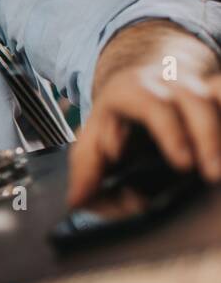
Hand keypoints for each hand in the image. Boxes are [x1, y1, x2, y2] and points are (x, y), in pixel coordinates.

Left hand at [68, 63, 220, 205]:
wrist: (140, 83)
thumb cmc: (115, 118)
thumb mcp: (93, 137)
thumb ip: (86, 168)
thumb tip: (76, 201)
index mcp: (130, 91)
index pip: (153, 105)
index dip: (169, 132)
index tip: (182, 163)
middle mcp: (166, 82)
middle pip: (193, 100)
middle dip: (205, 134)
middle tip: (212, 174)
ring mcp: (195, 84)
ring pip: (215, 98)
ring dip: (219, 135)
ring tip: (219, 173)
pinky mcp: (213, 92)